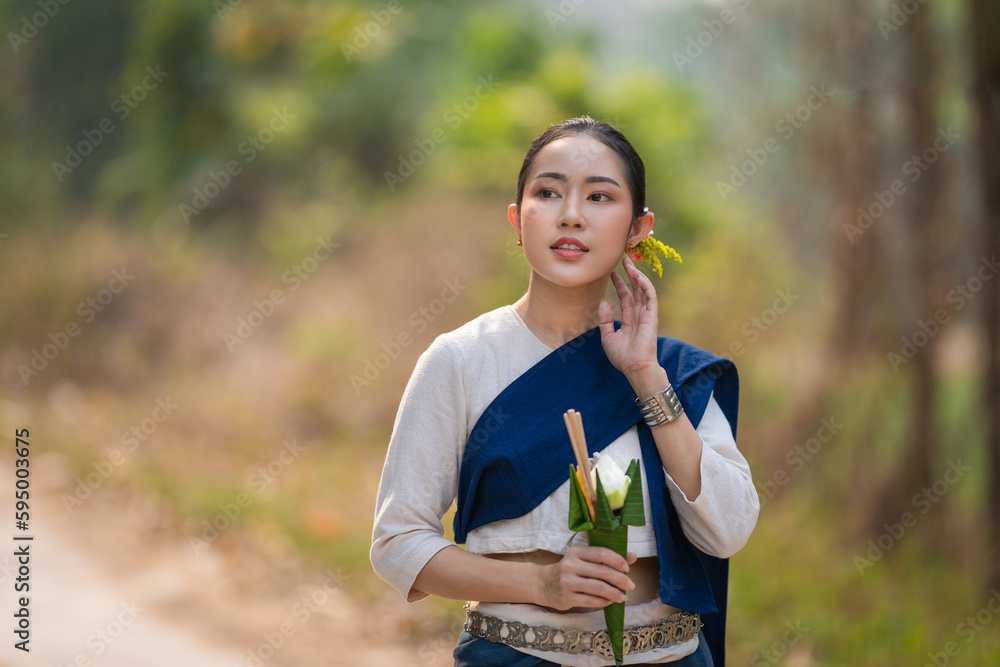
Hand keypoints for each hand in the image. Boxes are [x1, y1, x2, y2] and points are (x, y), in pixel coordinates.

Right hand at [538, 546, 636, 609]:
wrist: (543, 584)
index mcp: (577, 552)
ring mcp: (567, 582)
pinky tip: (610, 602)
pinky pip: (590, 600)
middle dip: (620, 579)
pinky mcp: (566, 597)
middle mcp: (570, 565)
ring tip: (623, 597)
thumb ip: (607, 558)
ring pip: (598, 587)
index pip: (601, 553)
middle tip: (631, 585)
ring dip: (614, 593)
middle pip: (602, 572)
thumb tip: (633, 556)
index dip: (617, 560)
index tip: (627, 568)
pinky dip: (603, 602)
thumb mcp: (584, 560)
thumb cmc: (569, 571)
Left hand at [598, 255, 662, 385]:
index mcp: (630, 319)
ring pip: (643, 290)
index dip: (620, 284)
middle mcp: (639, 315)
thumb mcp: (608, 337)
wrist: (634, 367)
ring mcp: (647, 314)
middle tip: (624, 259)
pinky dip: (645, 286)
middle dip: (630, 274)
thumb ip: (605, 320)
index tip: (612, 273)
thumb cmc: (623, 357)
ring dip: (637, 276)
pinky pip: (650, 297)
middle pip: (636, 290)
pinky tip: (638, 276)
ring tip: (629, 264)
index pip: (626, 297)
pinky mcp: (652, 316)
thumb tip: (603, 302)